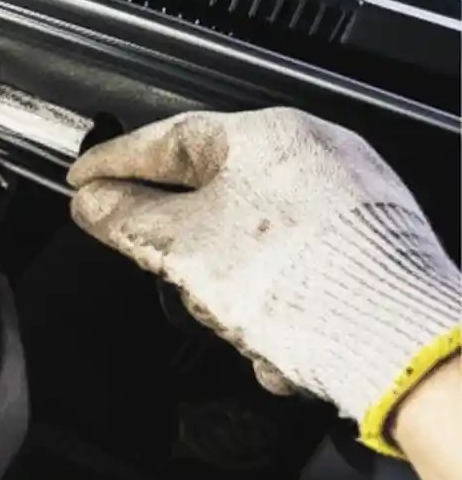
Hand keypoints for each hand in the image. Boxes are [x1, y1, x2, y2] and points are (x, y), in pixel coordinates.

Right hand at [67, 107, 459, 455]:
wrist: (399, 345)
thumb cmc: (296, 282)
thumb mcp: (182, 248)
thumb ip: (125, 218)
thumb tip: (92, 202)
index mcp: (267, 134)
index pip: (166, 140)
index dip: (113, 163)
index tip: (81, 179)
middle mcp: (315, 152)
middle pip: (212, 191)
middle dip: (182, 242)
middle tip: (155, 264)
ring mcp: (350, 196)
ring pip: (254, 235)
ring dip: (232, 283)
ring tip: (235, 318)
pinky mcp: (372, 243)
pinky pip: (297, 263)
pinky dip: (276, 297)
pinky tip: (274, 335)